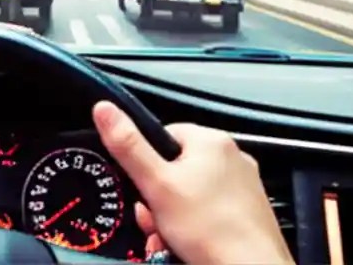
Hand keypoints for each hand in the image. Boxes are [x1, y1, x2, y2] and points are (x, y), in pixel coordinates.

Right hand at [92, 101, 292, 264]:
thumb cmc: (211, 229)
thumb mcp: (157, 185)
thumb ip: (129, 146)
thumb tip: (104, 109)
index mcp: (211, 141)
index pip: (164, 135)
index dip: (145, 163)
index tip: (142, 187)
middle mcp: (232, 158)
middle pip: (176, 170)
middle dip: (157, 198)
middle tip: (155, 220)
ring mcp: (243, 187)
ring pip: (191, 195)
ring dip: (172, 216)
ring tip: (171, 238)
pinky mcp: (247, 213)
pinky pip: (209, 213)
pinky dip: (194, 227)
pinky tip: (189, 244)